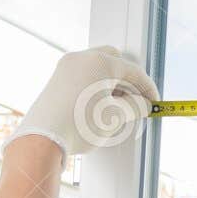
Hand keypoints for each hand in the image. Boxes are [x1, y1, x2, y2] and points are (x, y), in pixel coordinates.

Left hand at [5, 46, 157, 158]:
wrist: (44, 139)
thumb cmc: (79, 124)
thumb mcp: (117, 116)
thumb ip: (136, 106)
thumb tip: (143, 104)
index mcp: (100, 61)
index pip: (133, 72)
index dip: (148, 88)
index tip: (153, 101)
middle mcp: (81, 59)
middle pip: (114, 62)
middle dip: (128, 81)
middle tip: (135, 101)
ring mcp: (66, 68)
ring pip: (98, 69)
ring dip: (112, 84)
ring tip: (118, 108)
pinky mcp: (57, 80)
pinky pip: (83, 77)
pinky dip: (96, 87)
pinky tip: (100, 107)